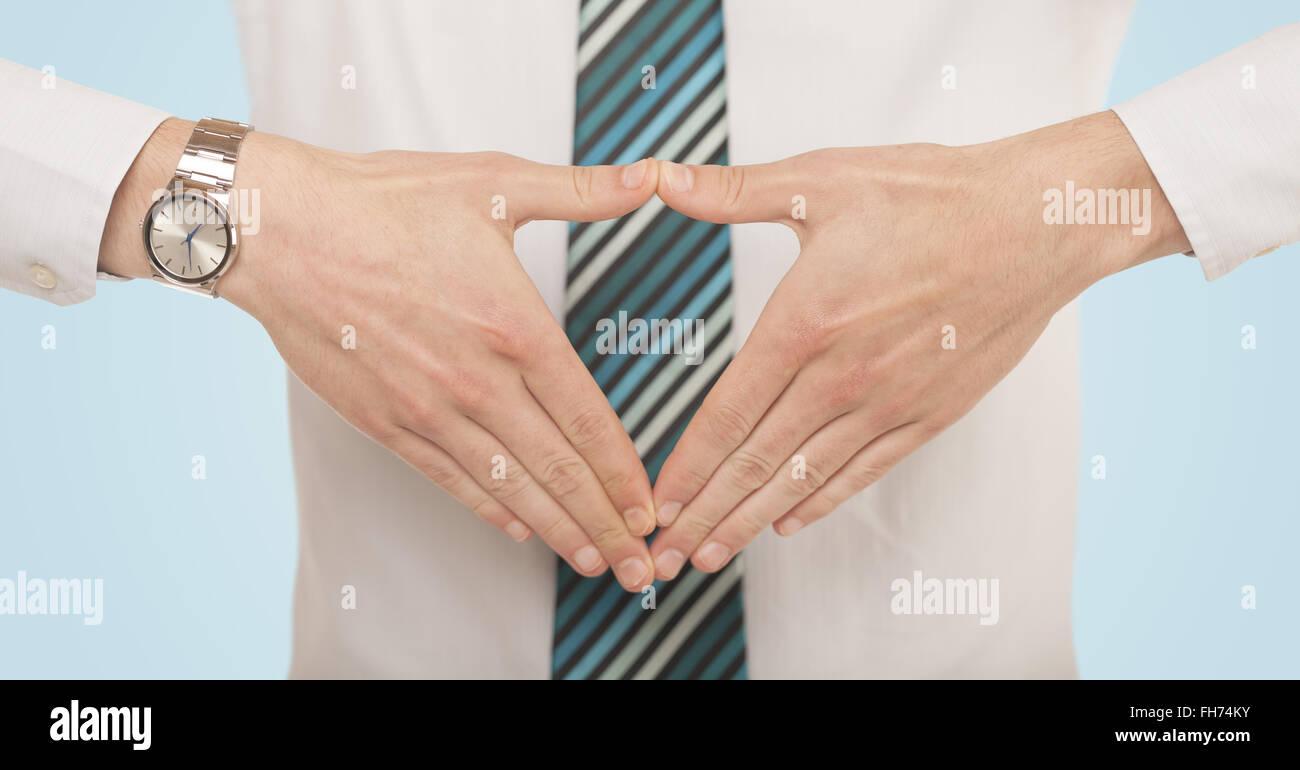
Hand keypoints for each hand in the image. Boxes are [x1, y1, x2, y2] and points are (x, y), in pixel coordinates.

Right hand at [100, 120, 661, 590]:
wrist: (279, 231)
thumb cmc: (382, 203)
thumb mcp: (493, 184)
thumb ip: (582, 192)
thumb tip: (651, 177)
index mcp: (515, 328)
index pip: (587, 419)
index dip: (624, 472)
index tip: (650, 509)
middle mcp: (478, 381)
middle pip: (558, 469)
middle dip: (606, 524)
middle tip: (641, 567)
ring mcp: (429, 409)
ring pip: (509, 487)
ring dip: (557, 530)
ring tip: (594, 563)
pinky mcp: (387, 422)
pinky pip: (451, 479)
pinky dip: (490, 509)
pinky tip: (519, 528)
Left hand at [647, 111, 1190, 579]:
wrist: (1039, 222)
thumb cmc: (934, 195)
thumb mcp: (822, 180)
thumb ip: (733, 191)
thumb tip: (661, 177)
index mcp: (804, 322)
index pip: (726, 415)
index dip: (686, 467)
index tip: (656, 504)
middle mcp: (841, 376)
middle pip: (755, 462)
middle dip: (704, 514)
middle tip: (667, 556)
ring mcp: (888, 403)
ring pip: (803, 478)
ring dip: (750, 521)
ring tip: (712, 556)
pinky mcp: (930, 414)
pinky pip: (862, 472)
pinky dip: (820, 502)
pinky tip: (788, 521)